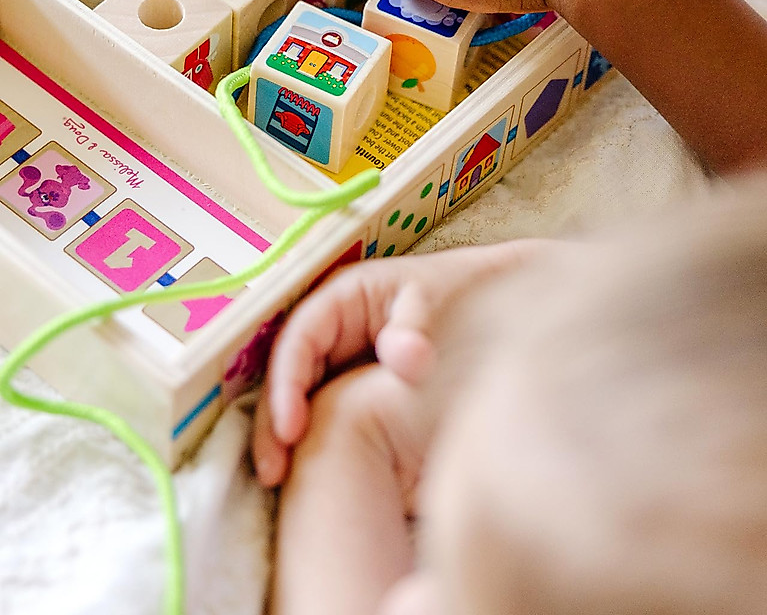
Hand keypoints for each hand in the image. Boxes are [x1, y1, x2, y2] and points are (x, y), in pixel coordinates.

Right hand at [252, 241, 545, 486]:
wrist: (488, 296)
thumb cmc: (460, 293)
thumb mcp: (437, 302)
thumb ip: (416, 328)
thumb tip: (406, 359)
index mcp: (344, 293)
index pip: (299, 338)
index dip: (287, 384)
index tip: (293, 430)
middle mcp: (332, 320)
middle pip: (286, 369)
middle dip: (274, 418)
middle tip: (272, 470)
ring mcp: (339, 347)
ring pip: (297, 389)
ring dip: (283, 432)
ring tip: (276, 478)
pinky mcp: (350, 372)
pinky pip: (317, 400)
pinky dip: (307, 433)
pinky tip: (304, 470)